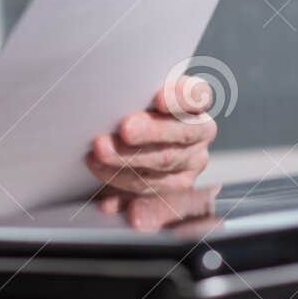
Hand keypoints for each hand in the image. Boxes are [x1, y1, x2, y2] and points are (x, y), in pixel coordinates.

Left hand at [86, 76, 219, 230]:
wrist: (136, 138)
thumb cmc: (131, 109)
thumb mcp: (135, 99)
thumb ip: (134, 97)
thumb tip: (124, 100)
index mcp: (193, 103)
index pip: (196, 96)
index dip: (179, 98)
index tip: (158, 99)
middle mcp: (198, 133)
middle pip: (180, 134)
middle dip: (150, 133)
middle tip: (125, 130)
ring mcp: (190, 163)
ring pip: (164, 167)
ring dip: (128, 164)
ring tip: (99, 157)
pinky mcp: (177, 192)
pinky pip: (157, 200)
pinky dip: (131, 202)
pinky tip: (110, 202)